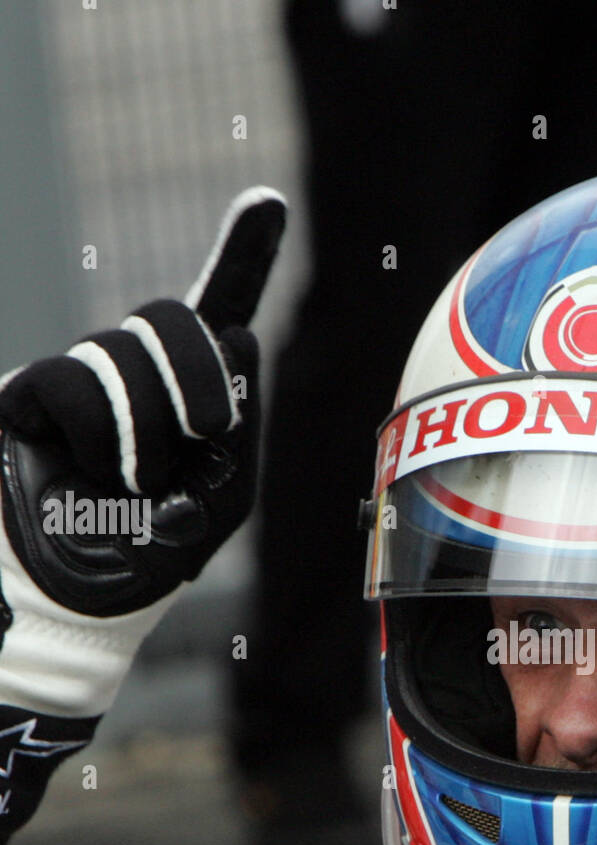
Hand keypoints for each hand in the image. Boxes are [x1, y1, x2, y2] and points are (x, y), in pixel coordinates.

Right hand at [0, 187, 285, 616]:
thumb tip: (238, 333)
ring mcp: (84, 378)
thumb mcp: (222, 497)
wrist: (90, 594)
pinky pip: (71, 381)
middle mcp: (141, 371)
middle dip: (199, 373)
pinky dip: (99, 435)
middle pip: (171, 316)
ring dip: (144, 432)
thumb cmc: (159, 547)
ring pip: (121, 353)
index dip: (244, 254)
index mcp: (196, 390)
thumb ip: (240, 425)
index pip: (219, 310)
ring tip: (135, 481)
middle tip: (206, 430)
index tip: (268, 202)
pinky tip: (93, 472)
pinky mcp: (31, 395)